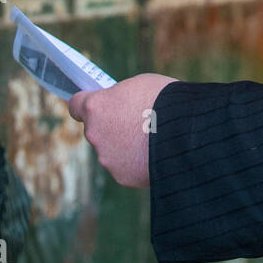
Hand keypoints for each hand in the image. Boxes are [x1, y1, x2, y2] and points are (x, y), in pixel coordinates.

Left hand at [67, 72, 178, 188]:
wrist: (186, 132)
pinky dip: (136, 162)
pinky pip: (126, 166)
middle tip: (136, 122)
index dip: (88, 104)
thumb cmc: (165, 100)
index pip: (76, 104)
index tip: (99, 105)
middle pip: (96, 129)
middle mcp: (94, 134)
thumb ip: (121, 98)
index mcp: (95, 107)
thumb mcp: (140, 85)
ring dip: (125, 145)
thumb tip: (120, 107)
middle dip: (111, 126)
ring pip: (111, 150)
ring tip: (152, 138)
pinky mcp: (121, 176)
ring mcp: (106, 158)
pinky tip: (156, 154)